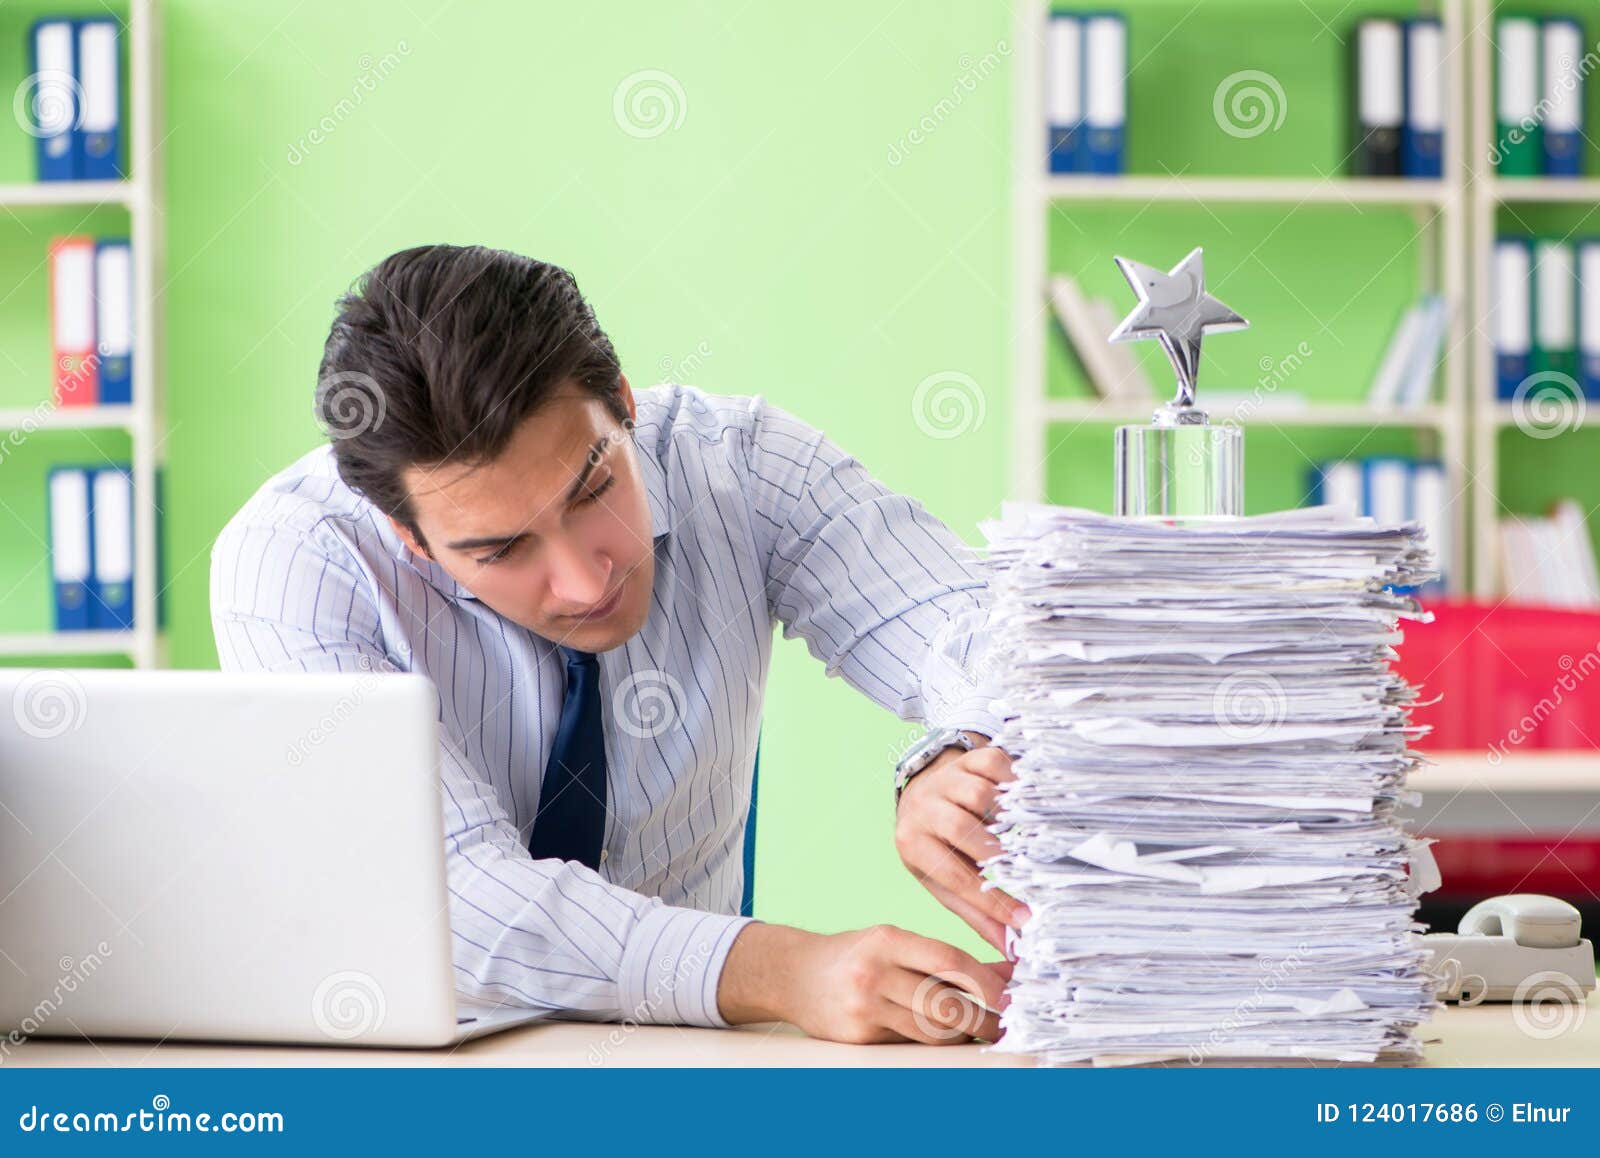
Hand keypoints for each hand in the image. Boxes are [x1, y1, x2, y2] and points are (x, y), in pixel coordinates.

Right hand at [717, 922, 1010, 1043]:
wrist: (794, 975)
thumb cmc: (857, 955)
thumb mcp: (896, 943)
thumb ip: (945, 958)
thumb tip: (1004, 971)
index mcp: (887, 939)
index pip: (948, 960)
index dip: (985, 980)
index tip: (1010, 994)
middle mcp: (874, 972)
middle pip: (944, 1002)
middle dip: (982, 1017)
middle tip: (1004, 1023)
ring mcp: (864, 1007)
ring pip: (931, 1029)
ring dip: (963, 1033)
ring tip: (981, 1030)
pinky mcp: (858, 1036)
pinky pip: (909, 1042)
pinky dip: (933, 1040)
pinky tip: (946, 1035)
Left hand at [894, 737, 1027, 952]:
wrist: (921, 793)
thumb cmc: (936, 846)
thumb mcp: (943, 881)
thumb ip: (976, 913)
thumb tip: (1012, 949)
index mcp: (913, 844)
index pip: (956, 877)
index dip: (992, 900)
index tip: (1025, 918)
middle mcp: (924, 809)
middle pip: (964, 831)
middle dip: (999, 855)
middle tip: (1030, 871)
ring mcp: (946, 780)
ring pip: (980, 795)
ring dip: (1007, 816)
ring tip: (1026, 833)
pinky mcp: (968, 759)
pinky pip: (995, 764)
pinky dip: (1013, 779)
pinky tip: (1025, 797)